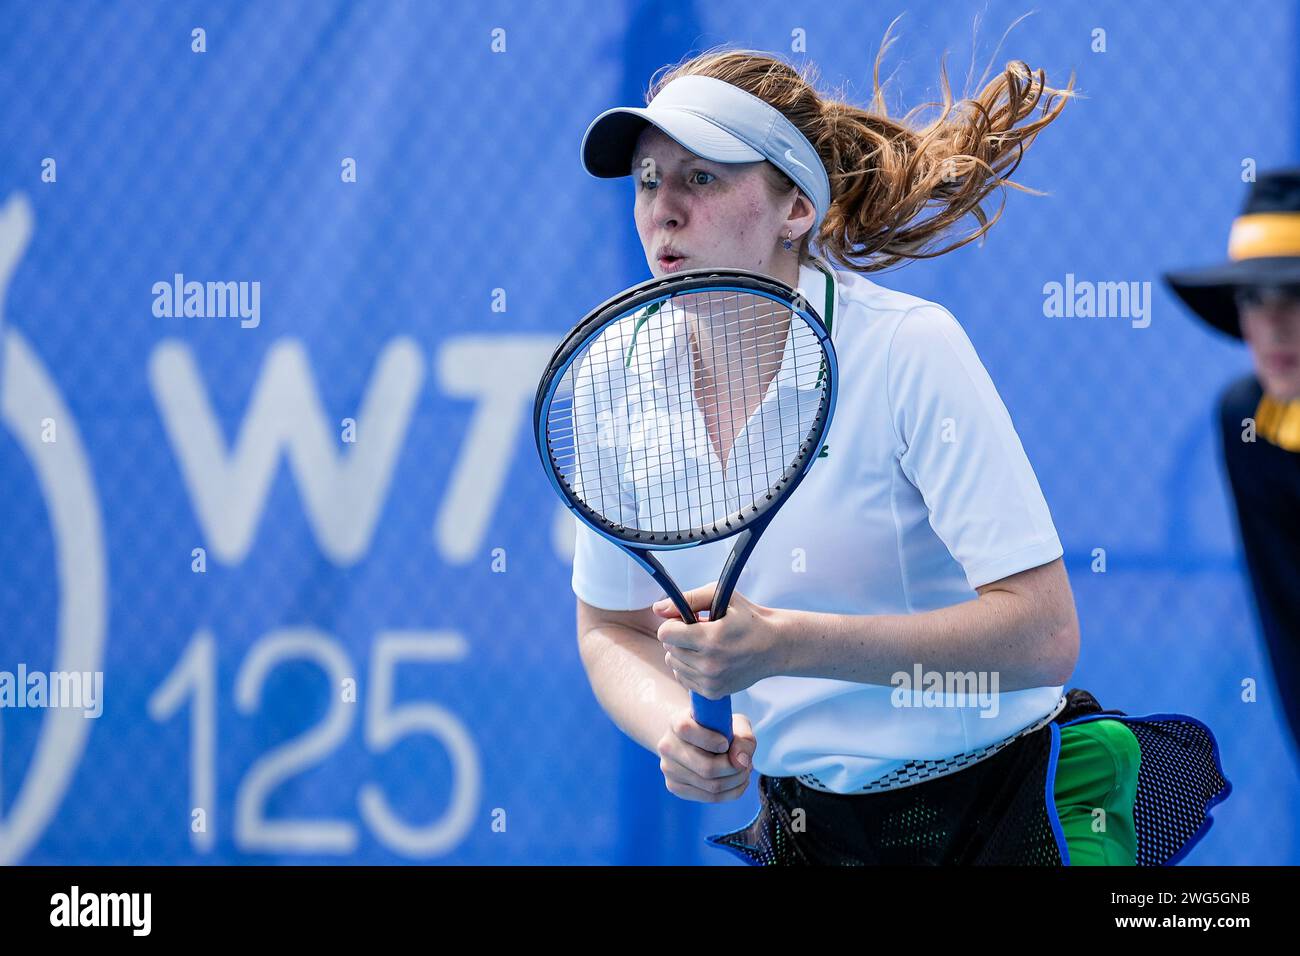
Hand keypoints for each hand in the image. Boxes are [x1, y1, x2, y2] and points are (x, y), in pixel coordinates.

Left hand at [653, 583, 783, 697]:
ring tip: (704, 646)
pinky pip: (683, 678)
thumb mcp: (722, 597)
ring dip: (682, 653)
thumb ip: (688, 599)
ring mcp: (711, 681)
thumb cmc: (747, 618)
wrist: (774, 647)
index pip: (666, 634)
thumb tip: (657, 609)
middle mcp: (710, 664)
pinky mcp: (713, 693)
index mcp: (711, 638)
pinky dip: (689, 668)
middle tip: (699, 632)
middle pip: (668, 649)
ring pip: (673, 664)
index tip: (686, 621)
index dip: (673, 624)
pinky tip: (706, 660)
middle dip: (678, 638)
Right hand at [656, 708, 756, 802]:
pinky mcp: (674, 787)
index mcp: (677, 721)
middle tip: (746, 763)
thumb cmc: (718, 728)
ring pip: (711, 786)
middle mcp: (668, 746)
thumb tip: (740, 762)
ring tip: (744, 770)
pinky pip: (710, 798)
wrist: (695, 739)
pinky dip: (731, 792)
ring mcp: (669, 769)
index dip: (711, 740)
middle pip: (707, 768)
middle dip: (734, 769)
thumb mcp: (735, 723)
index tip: (726, 743)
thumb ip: (743, 738)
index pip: (687, 730)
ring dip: (736, 781)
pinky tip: (737, 780)